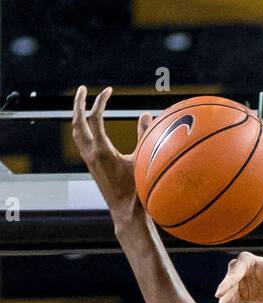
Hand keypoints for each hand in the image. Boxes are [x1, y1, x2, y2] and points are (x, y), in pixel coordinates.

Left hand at [71, 86, 154, 222]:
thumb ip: (144, 136)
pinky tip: (89, 128)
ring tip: (83, 105)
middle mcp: (91, 154)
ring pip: (76, 132)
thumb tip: (146, 114)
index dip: (100, 101)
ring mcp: (89, 160)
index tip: (109, 91)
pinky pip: (80, 142)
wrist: (126, 213)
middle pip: (78, 122)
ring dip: (78, 116)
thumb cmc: (137, 190)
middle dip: (79, 103)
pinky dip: (82, 129)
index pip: (95, 118)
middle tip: (83, 89)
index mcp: (102, 150)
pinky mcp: (91, 166)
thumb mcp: (142, 160)